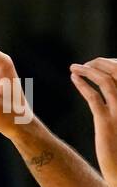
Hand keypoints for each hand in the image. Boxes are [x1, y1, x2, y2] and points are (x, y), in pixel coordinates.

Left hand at [70, 58, 116, 186]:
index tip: (99, 65)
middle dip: (101, 63)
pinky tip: (74, 79)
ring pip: (106, 81)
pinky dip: (82, 84)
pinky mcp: (106, 123)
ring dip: (89, 70)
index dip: (112, 66)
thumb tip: (111, 94)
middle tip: (86, 63)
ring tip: (75, 67)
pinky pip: (93, 97)